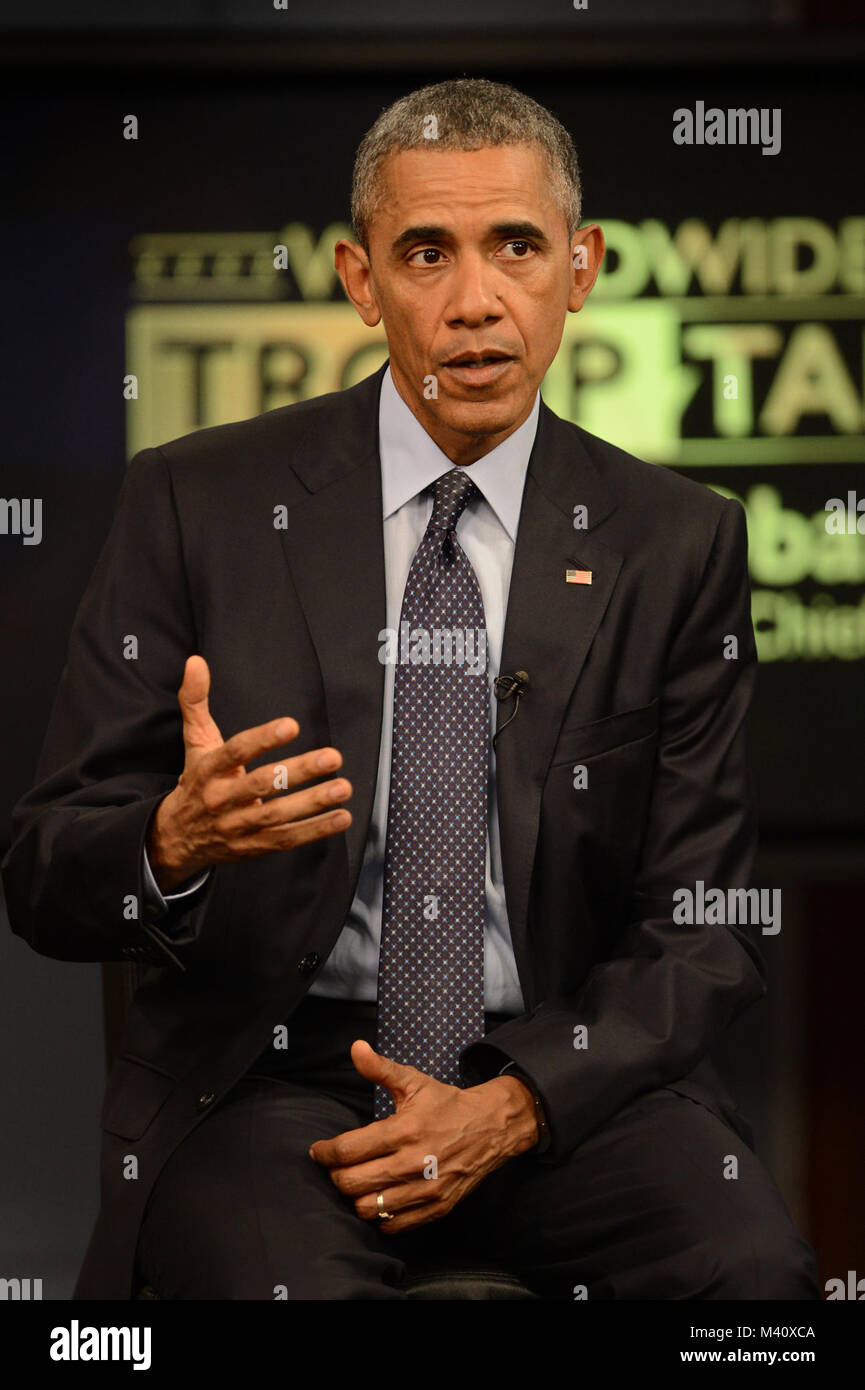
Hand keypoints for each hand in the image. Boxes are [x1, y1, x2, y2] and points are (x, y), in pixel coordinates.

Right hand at [146, 654, 351, 892]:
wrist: (178, 838)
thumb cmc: (197, 782)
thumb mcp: (195, 742)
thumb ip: (196, 701)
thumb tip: (195, 662)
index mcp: (209, 770)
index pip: (235, 751)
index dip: (262, 739)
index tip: (291, 725)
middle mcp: (222, 799)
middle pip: (262, 784)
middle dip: (299, 770)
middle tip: (332, 756)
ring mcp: (238, 826)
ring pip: (277, 815)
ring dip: (313, 803)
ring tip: (343, 787)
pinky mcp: (254, 846)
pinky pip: (287, 839)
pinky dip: (316, 831)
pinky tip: (342, 817)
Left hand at [308, 1041, 538, 1233]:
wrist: (492, 1127)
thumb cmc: (447, 1104)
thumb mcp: (414, 1082)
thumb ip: (380, 1068)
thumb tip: (355, 1048)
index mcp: (405, 1130)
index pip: (349, 1150)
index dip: (325, 1152)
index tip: (319, 1151)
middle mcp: (414, 1163)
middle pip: (352, 1183)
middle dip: (335, 1175)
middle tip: (336, 1166)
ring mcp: (426, 1189)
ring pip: (368, 1208)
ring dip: (354, 1196)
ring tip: (356, 1181)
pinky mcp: (437, 1207)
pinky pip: (393, 1225)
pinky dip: (379, 1215)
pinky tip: (378, 1196)